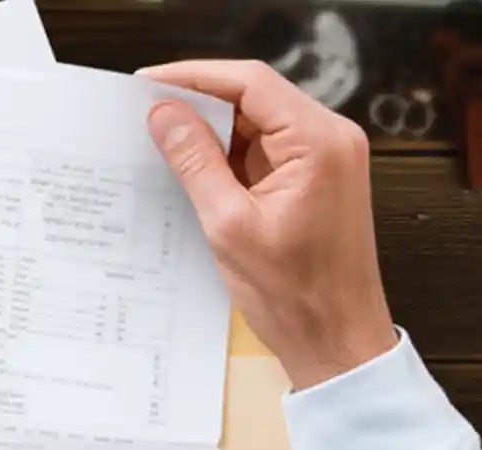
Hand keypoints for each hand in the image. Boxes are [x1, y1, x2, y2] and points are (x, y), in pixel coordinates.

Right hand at [140, 60, 397, 388]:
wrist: (336, 341)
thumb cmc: (297, 295)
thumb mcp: (229, 225)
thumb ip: (195, 162)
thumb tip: (165, 116)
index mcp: (319, 143)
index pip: (250, 83)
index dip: (193, 77)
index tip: (148, 85)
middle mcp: (330, 140)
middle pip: (253, 97)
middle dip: (198, 103)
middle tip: (144, 114)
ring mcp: (324, 159)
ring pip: (255, 123)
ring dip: (210, 132)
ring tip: (161, 145)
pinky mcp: (313, 180)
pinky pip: (262, 151)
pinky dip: (226, 156)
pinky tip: (192, 169)